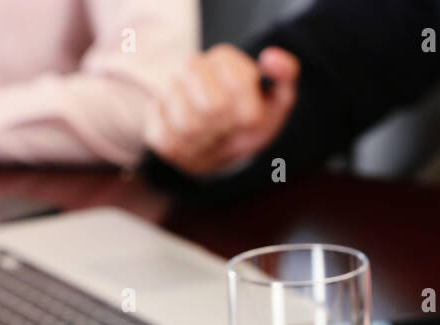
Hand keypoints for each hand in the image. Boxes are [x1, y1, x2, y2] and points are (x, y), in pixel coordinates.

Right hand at [144, 44, 298, 175]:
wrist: (226, 147)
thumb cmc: (251, 122)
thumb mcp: (278, 101)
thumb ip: (285, 75)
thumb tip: (270, 58)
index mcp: (225, 58)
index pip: (239, 87)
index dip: (250, 113)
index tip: (250, 117)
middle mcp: (192, 66)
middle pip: (213, 107)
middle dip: (228, 127)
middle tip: (230, 129)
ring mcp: (169, 94)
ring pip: (190, 127)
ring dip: (209, 141)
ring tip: (214, 137)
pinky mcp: (154, 125)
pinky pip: (170, 143)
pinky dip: (189, 152)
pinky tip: (196, 145)